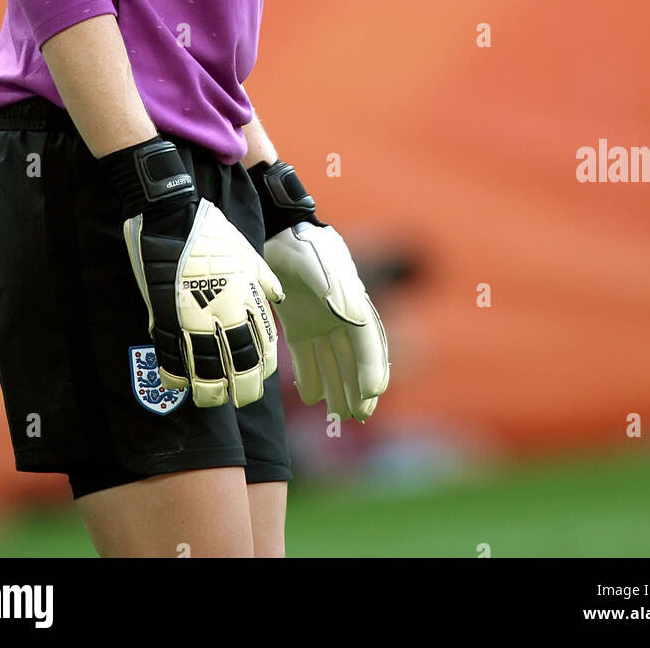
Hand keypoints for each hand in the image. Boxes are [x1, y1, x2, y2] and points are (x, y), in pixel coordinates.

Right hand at [101, 136, 284, 408]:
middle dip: (241, 389)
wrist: (173, 215)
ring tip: (209, 399)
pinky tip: (178, 384)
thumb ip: (264, 280)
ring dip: (208, 391)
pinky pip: (171, 358)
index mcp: (246, 300)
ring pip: (205, 371)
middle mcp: (223, 315)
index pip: (262, 349)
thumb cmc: (212, 232)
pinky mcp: (165, 317)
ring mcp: (193, 319)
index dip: (262, 370)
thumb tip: (278, 298)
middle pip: (238, 366)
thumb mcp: (249, 253)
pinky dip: (175, 375)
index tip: (258, 377)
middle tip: (238, 397)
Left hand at [245, 158, 388, 420]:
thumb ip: (336, 289)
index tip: (373, 392)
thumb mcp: (321, 263)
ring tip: (341, 415)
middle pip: (355, 357)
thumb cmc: (303, 246)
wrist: (276, 233)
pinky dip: (313, 376)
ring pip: (334, 362)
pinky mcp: (300, 325)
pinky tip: (314, 398)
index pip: (368, 340)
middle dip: (360, 386)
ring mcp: (321, 322)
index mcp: (354, 301)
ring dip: (340, 387)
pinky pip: (309, 357)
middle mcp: (341, 316)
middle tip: (361, 415)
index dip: (372, 366)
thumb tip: (351, 319)